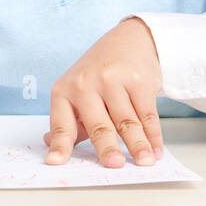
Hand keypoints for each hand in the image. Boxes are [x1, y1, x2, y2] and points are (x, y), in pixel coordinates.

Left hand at [43, 17, 163, 168]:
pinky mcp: (138, 81)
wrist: (128, 40)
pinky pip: (147, 115)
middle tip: (113, 165)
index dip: (60, 145)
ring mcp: (113, 81)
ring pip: (127, 122)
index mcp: (64, 91)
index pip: (61, 124)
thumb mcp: (76, 91)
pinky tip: (156, 149)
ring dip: (138, 145)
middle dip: (107, 147)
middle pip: (98, 125)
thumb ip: (69, 121)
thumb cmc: (98, 73)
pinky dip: (154, 136)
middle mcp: (86, 84)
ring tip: (144, 163)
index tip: (55, 162)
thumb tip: (49, 143)